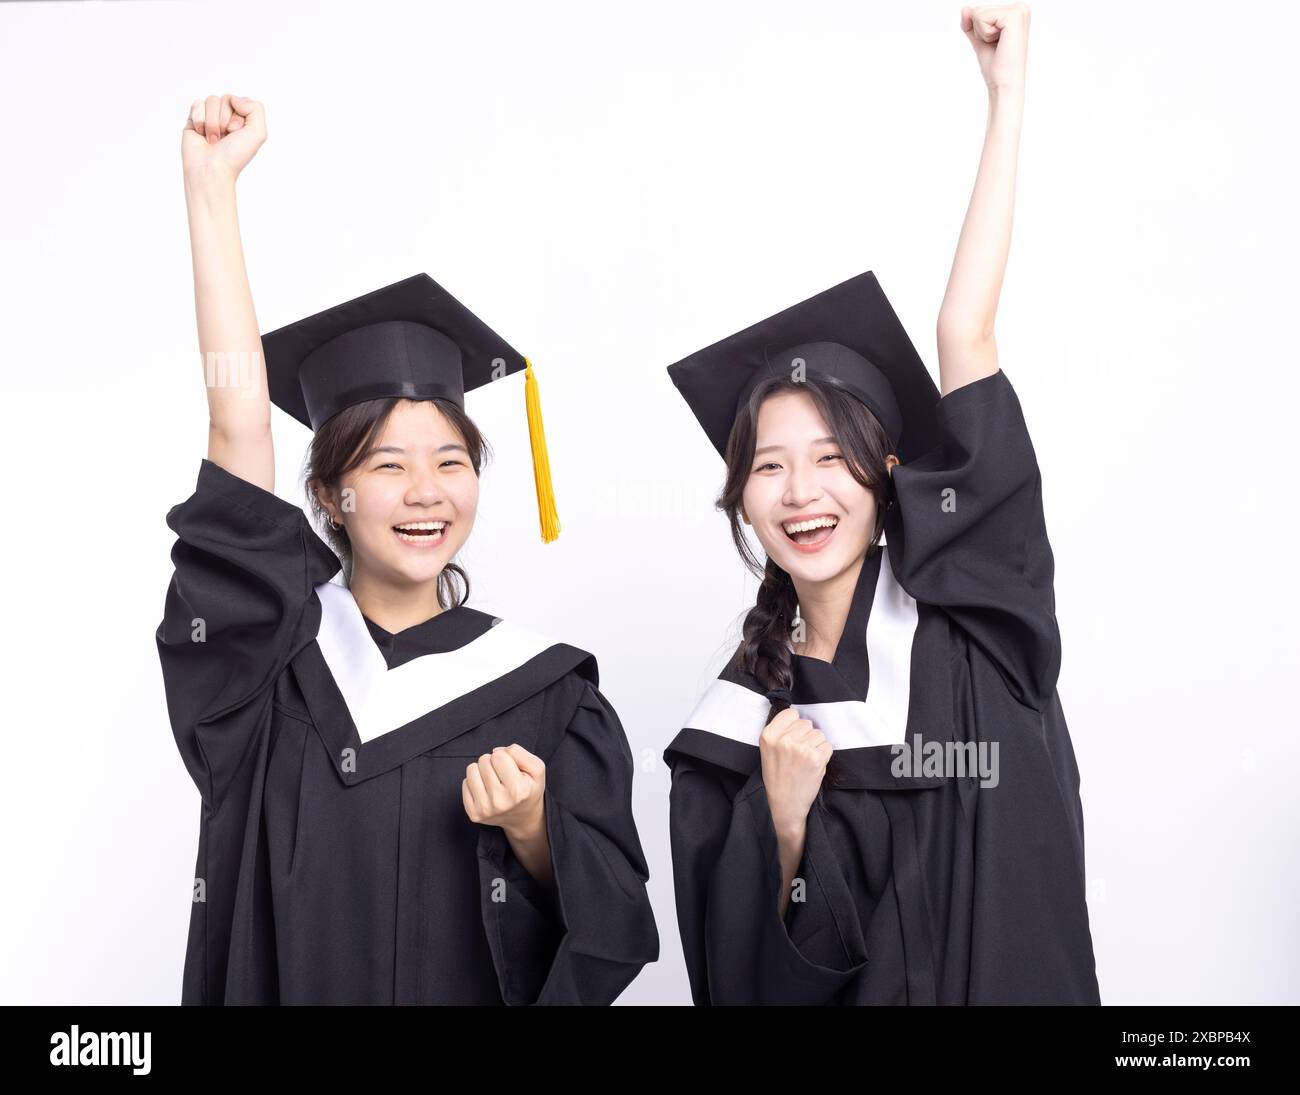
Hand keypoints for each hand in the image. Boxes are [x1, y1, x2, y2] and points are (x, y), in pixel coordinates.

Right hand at [181, 94, 266, 181]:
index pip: (241, 100)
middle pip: (226, 98)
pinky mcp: (194, 119)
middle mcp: (227, 117)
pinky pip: (197, 104)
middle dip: (225, 118)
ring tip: (213, 139)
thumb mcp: (258, 133)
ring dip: (213, 122)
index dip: (240, 115)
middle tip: (225, 137)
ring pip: (211, 100)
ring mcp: (210, 117)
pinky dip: (200, 120)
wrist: (211, 169)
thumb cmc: (235, 156)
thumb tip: (234, 98)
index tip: (237, 132)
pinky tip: (201, 134)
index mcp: (243, 120)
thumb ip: (256, 108)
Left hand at [462, 744, 546, 838]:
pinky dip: (475, 783)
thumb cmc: (529, 789)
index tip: (511, 768)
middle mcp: (500, 802)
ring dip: (482, 770)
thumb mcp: (537, 768)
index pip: (498, 756)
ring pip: (471, 769)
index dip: (505, 757)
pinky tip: (486, 790)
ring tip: (493, 780)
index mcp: (517, 790)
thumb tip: (495, 751)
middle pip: (484, 761)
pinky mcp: (473, 814)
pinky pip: (465, 783)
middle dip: (493, 762)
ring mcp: (484, 809)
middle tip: (503, 775)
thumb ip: (519, 753)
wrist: (524, 818)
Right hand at [759, 707, 831, 834]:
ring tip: (806, 760)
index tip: (793, 736)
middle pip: (806, 723)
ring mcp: (800, 748)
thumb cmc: (777, 777)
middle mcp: (784, 739)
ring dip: (816, 745)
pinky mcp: (816, 758)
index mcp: (768, 735)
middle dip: (806, 736)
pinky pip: (827, 745)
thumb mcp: (768, 751)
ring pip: (819, 734)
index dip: (795, 724)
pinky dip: (824, 755)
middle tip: (799, 754)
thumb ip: (780, 732)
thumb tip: (799, 717)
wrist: (785, 804)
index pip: (791, 713)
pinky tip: (814, 765)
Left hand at [960, 4, 1030, 91]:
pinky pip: (981, 17)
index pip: (980, 10)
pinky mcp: (1013, 16)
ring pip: (978, 13)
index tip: (995, 43)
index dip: (978, 30)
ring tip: (998, 45)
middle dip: (979, 31)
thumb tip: (965, 8)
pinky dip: (984, 34)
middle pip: (978, 10)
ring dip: (982, 34)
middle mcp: (1020, 7)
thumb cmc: (997, 66)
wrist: (1005, 84)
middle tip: (996, 46)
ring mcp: (1019, 10)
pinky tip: (999, 43)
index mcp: (1016, 12)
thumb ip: (972, 24)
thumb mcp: (980, 40)